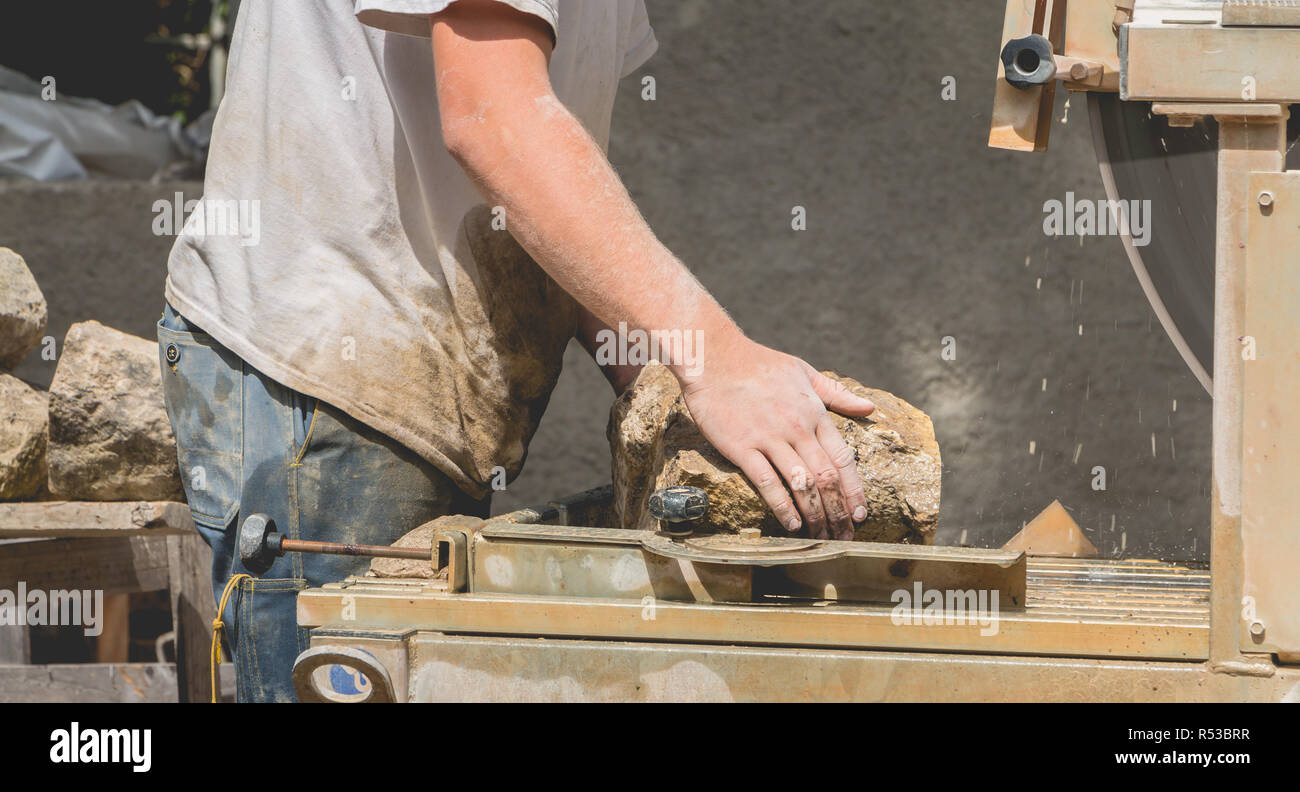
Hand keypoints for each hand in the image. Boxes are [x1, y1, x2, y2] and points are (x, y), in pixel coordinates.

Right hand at [679, 339, 874, 539]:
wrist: (714, 358)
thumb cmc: (758, 363)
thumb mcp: (803, 371)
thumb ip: (836, 394)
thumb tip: (870, 408)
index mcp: (814, 414)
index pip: (843, 460)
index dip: (854, 491)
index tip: (860, 515)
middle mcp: (797, 429)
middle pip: (827, 479)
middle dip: (839, 512)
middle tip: (844, 537)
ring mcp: (770, 439)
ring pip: (802, 485)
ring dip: (816, 516)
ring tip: (821, 537)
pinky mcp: (743, 448)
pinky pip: (768, 484)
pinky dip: (783, 508)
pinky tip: (792, 525)